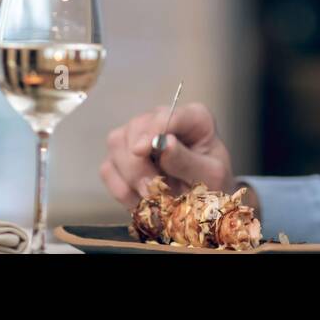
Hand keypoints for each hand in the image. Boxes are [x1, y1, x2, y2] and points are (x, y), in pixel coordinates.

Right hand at [101, 102, 237, 210]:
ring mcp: (139, 136)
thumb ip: (187, 160)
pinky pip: (108, 169)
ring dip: (130, 176)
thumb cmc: (211, 185)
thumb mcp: (210, 176)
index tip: (142, 149)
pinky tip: (141, 200)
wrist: (201, 205)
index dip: (154, 129)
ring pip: (116, 144)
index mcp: (193, 118)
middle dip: (139, 162)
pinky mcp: (122, 158)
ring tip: (151, 196)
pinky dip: (121, 189)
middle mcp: (163, 120)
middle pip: (135, 128)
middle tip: (152, 189)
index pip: (168, 114)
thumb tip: (164, 143)